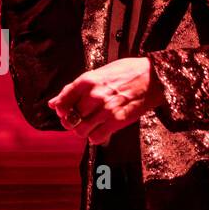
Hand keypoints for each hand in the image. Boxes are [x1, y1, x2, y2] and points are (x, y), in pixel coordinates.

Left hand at [48, 57, 163, 144]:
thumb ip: (76, 89)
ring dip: (83, 130)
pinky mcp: (118, 121)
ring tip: (90, 125)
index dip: (61, 110)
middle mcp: (94, 95)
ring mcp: (106, 109)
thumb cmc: (127, 72)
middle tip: (79, 119)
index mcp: (88, 80)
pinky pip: (97, 137)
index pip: (62, 101)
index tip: (64, 111)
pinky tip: (100, 130)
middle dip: (72, 121)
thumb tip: (54, 103)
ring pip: (81, 130)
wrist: (154, 76)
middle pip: (71, 118)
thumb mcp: (99, 73)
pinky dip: (95, 137)